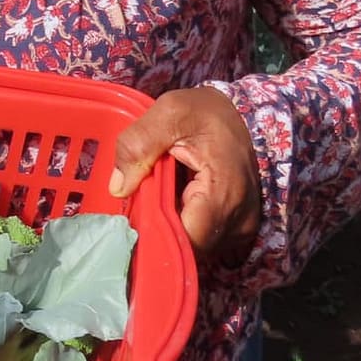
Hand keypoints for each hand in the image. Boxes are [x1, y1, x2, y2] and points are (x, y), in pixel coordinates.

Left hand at [107, 87, 261, 262]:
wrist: (241, 115)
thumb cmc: (207, 112)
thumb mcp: (169, 113)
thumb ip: (139, 144)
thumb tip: (118, 188)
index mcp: (224, 191)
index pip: (188, 239)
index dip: (157, 237)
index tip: (131, 224)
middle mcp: (240, 218)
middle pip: (190, 248)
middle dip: (160, 232)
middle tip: (138, 207)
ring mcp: (242, 227)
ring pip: (197, 247)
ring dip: (173, 229)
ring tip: (158, 199)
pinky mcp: (239, 227)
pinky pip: (205, 239)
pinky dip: (185, 226)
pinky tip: (175, 203)